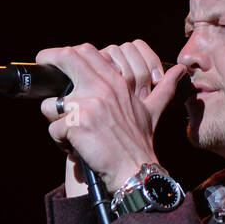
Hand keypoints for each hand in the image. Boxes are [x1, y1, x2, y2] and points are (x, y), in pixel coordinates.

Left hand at [36, 40, 185, 194]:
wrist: (136, 171)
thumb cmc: (141, 144)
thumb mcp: (153, 111)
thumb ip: (163, 88)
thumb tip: (181, 71)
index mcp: (116, 82)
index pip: (87, 52)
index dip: (66, 52)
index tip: (56, 59)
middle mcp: (102, 87)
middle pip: (67, 58)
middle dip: (49, 61)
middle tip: (43, 71)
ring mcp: (88, 104)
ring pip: (51, 103)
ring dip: (53, 119)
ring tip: (68, 133)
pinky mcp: (77, 124)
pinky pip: (54, 129)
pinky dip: (61, 143)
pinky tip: (75, 149)